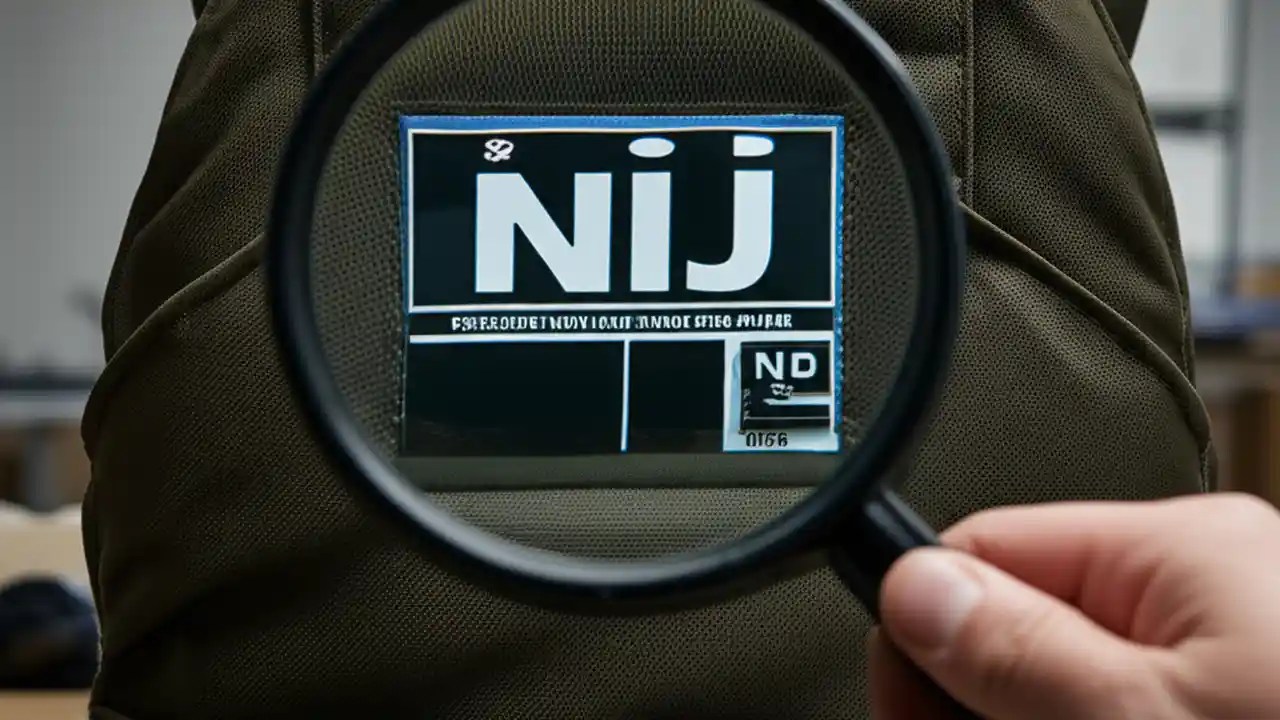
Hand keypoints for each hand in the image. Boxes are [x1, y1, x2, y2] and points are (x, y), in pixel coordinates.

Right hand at [870, 494, 1279, 718]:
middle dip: (965, 690)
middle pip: (1015, 620)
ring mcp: (1216, 656)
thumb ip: (1022, 650)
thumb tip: (912, 586)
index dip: (921, 631)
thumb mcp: (1141, 718)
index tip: (901, 707)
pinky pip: (1108, 700)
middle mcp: (1200, 589)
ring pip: (1054, 676)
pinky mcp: (1222, 701)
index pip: (984, 549)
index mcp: (1183, 550)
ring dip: (1003, 715)